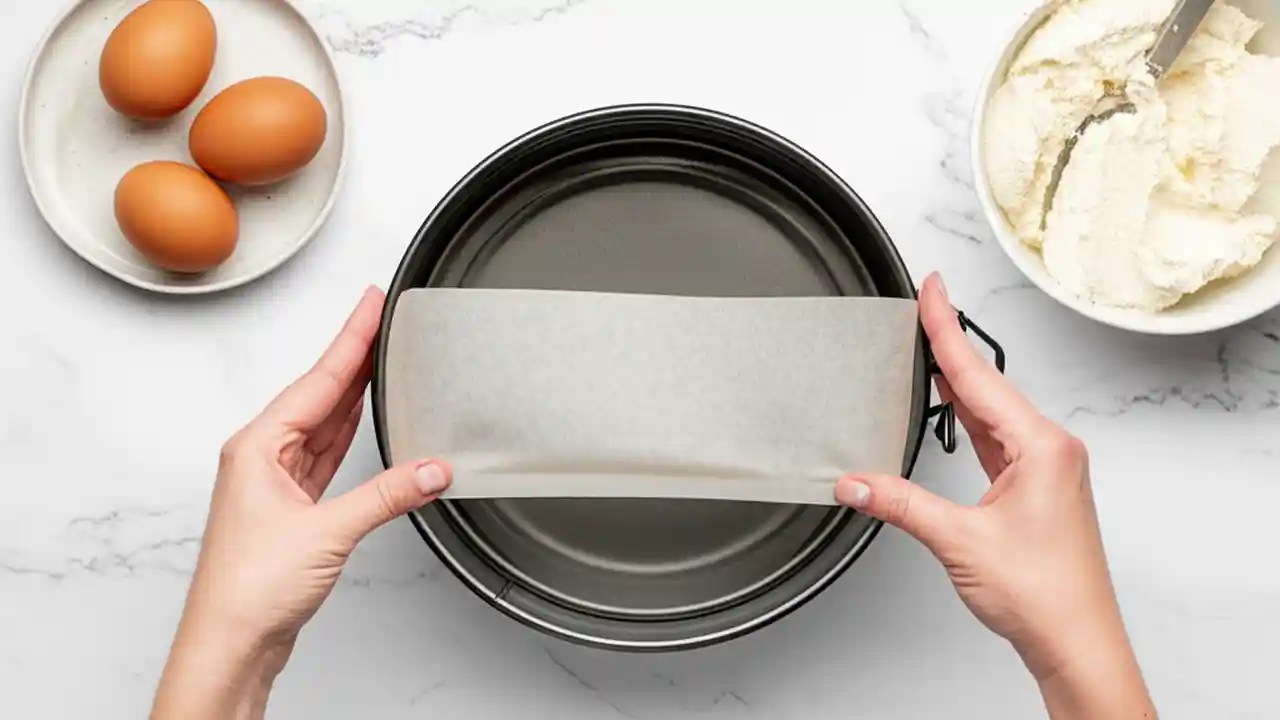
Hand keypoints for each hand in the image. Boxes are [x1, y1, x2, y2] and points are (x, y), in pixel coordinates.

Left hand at [152, 287, 450, 719]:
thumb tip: (432, 470)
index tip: (370, 304)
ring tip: (379, 358)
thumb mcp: (328, 533)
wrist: (229, 642)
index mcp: (258, 447)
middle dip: (352, 356)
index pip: (317, 380)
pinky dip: (349, 436)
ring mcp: (275, 484)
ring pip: (323, 424)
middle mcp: (262, 458)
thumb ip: (388, 496)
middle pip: (319, 394)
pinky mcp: (292, 510)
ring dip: (352, 393)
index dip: (350, 339)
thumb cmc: (248, 589)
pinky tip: (365, 422)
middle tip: (380, 318)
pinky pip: (326, 456)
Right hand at [835, 274, 1154, 719]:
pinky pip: (996, 436)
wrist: (1077, 641)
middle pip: (987, 383)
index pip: (979, 375)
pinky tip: (953, 406)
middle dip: (951, 343)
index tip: (933, 289)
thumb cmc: (1044, 595)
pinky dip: (969, 415)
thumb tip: (854, 481)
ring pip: (992, 410)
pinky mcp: (1035, 487)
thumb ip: (900, 504)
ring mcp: (1045, 468)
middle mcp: (1049, 449)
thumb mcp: (959, 541)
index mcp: (1041, 447)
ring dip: (959, 379)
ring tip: (929, 346)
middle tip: (924, 305)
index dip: (948, 329)